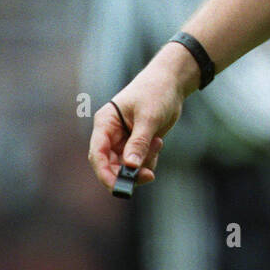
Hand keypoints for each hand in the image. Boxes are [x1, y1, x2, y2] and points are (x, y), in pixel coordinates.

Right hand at [87, 48, 195, 191]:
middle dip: (129, 173)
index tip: (118, 186)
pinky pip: (139, 163)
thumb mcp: (149, 117)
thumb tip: (130, 166)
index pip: (98, 154)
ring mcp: (123, 140)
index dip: (104, 173)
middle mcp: (110, 134)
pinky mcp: (136, 144)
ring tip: (157, 143)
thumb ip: (139, 142)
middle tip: (149, 175)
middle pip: (111, 165)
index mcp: (105, 123)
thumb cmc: (156, 92)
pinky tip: (158, 143)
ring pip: (126, 167)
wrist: (171, 82)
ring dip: (143, 163)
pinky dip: (149, 160)